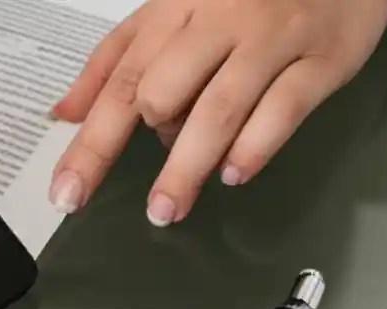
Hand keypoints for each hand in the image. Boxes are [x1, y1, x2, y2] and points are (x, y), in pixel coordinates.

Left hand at [49, 0, 386, 226]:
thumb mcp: (174, 11)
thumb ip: (119, 59)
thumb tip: (64, 115)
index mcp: (173, 5)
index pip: (117, 75)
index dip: (89, 139)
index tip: (67, 191)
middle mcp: (217, 17)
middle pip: (161, 90)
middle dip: (143, 149)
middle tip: (147, 200)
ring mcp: (271, 37)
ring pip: (217, 108)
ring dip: (186, 168)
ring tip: (167, 209)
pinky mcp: (322, 58)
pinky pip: (282, 110)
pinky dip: (253, 148)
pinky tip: (233, 175)